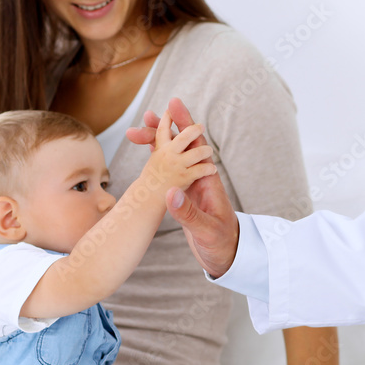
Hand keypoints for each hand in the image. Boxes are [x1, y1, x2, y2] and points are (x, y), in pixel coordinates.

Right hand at [128, 98, 239, 277]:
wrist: (227, 257)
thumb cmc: (222, 244)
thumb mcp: (205, 230)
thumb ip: (189, 213)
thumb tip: (171, 192)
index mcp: (209, 182)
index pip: (197, 146)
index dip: (186, 126)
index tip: (172, 107)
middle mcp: (201, 179)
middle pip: (182, 147)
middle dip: (165, 130)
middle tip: (146, 117)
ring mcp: (192, 187)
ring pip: (174, 157)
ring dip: (157, 143)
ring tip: (137, 132)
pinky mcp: (185, 197)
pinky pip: (170, 171)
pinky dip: (158, 160)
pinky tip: (146, 153)